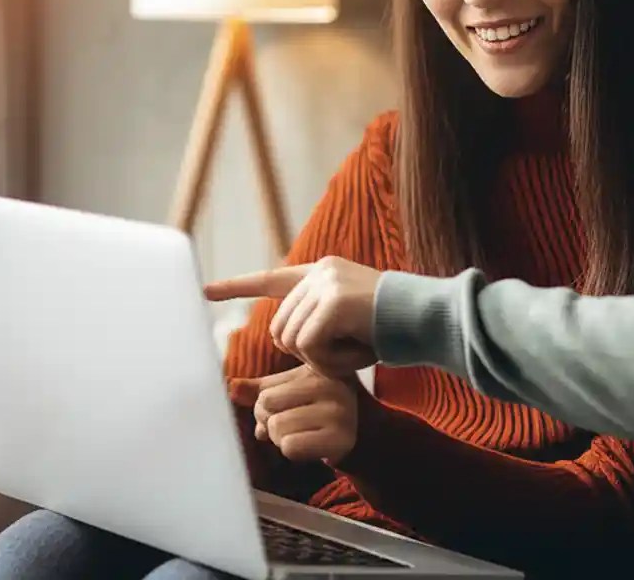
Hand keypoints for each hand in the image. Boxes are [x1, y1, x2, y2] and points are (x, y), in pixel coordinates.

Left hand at [206, 256, 380, 377]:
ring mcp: (326, 284)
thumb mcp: (353, 321)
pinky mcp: (332, 303)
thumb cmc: (396, 329)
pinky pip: (308, 347)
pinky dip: (330, 362)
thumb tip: (284, 337)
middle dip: (307, 352)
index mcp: (323, 272)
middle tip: (345, 353)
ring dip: (320, 359)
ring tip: (354, 350)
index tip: (204, 291)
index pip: (271, 279)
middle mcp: (321, 272)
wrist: (429, 320)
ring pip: (291, 340)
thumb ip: (319, 322)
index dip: (236, 287)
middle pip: (280, 328)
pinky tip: (356, 353)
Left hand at [229, 365, 358, 464]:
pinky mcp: (339, 437)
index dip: (265, 409)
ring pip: (277, 428)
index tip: (285, 412)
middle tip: (292, 425)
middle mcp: (330, 384)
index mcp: (316, 367)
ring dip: (282, 438)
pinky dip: (293, 451)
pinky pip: (290, 447)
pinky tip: (310, 445)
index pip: (264, 392)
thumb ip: (262, 388)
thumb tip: (230, 388)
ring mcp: (337, 411)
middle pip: (266, 406)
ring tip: (302, 433)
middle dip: (271, 422)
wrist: (364, 436)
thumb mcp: (294, 390)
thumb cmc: (322, 410)